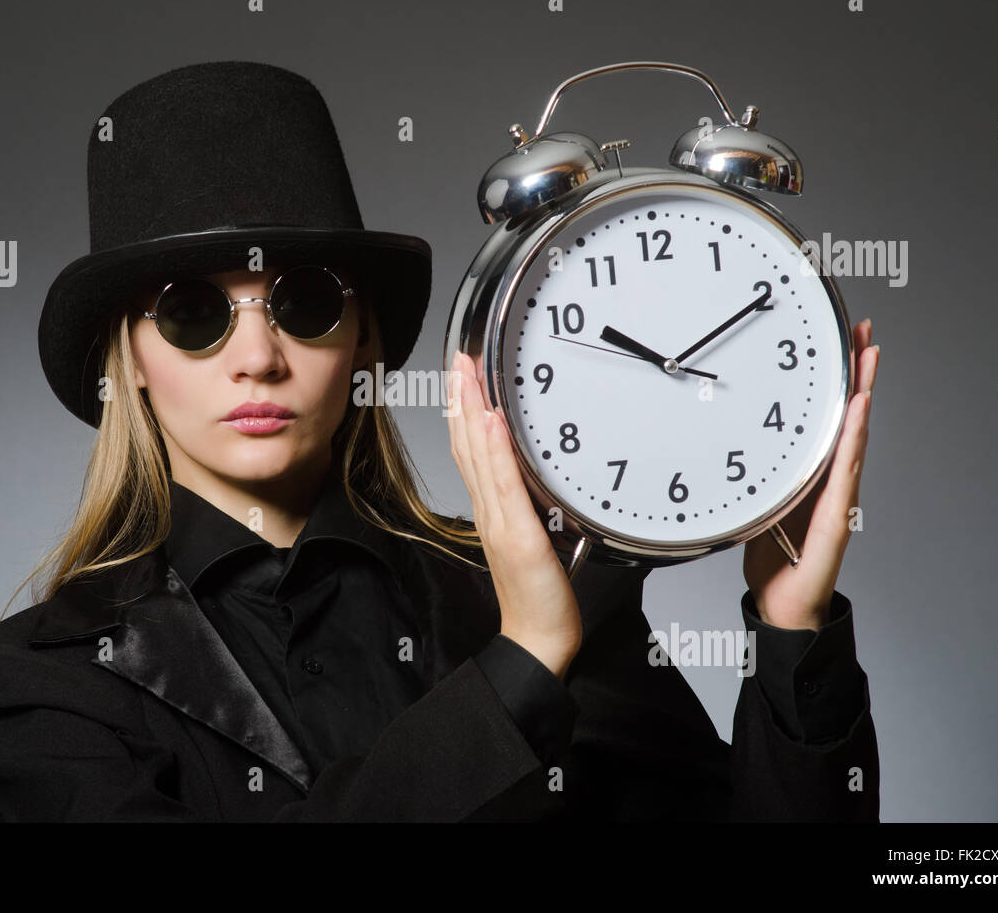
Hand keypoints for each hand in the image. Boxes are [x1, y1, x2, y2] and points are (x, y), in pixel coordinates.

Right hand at [446, 350, 582, 677]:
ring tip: (467, 375)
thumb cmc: (537, 593)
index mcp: (493, 508)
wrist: (538, 637)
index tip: (463, 374)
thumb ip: (526, 503)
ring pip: (479, 457)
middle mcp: (490, 510)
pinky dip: (494, 451)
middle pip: (467, 446)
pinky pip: (503, 486)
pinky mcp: (518, 534)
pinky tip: (489, 423)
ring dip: (472, 412)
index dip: (463, 410)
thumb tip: (529, 470)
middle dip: (462, 399)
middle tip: (459, 359)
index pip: (471, 450)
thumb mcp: (534, 536)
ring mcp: (500, 521)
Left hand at [742, 317, 880, 630]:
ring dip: (861, 392)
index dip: (835, 378)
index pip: (824, 416)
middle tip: (860, 329)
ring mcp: (837, 495)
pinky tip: (861, 408)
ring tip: (868, 354)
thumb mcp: (750, 503)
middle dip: (854, 371)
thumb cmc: (771, 558)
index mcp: (807, 472)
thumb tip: (721, 440)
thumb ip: (749, 473)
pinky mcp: (836, 515)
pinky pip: (846, 469)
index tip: (838, 339)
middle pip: (846, 416)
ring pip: (853, 435)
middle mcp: (828, 478)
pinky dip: (855, 436)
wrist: (782, 605)